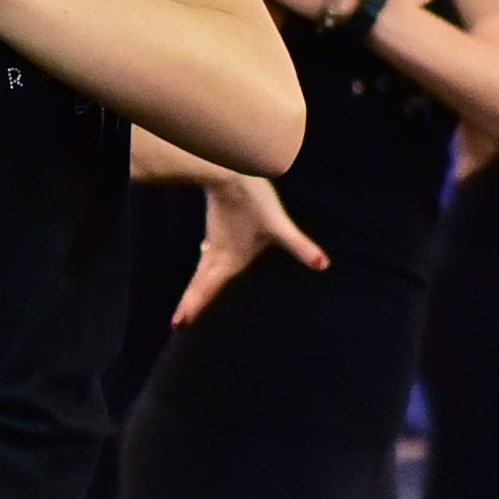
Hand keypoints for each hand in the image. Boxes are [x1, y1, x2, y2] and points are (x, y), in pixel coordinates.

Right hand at [169, 174, 326, 326]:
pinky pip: (205, 258)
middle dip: (189, 305)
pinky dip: (202, 270)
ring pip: (200, 272)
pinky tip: (206, 260)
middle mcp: (218, 254)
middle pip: (199, 285)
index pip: (206, 288)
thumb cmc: (253, 200)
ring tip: (186, 307)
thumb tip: (322, 265)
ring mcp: (215, 243)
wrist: (229, 172)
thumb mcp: (279, 226)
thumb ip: (300, 246)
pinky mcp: (217, 232)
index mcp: (229, 259)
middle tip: (176, 326)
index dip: (194, 306)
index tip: (178, 325)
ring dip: (194, 290)